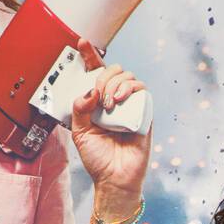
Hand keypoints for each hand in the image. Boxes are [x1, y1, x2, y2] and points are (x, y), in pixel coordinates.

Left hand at [70, 37, 151, 200]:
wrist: (114, 180)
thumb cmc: (98, 159)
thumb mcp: (80, 132)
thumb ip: (79, 109)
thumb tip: (89, 90)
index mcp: (99, 103)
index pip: (96, 73)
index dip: (90, 56)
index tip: (82, 44)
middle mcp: (115, 101)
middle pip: (114, 71)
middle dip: (104, 75)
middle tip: (98, 94)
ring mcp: (131, 107)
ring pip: (129, 78)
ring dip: (116, 83)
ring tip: (109, 103)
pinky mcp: (144, 115)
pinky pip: (143, 92)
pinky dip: (131, 89)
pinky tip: (118, 101)